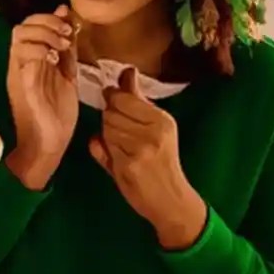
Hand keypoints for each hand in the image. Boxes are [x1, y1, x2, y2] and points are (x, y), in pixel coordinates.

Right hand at [5, 5, 79, 189]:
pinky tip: (54, 61)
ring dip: (44, 35)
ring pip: (19, 37)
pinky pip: (23, 58)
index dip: (48, 17)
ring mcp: (19, 74)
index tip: (69, 25)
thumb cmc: (56, 112)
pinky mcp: (22, 85)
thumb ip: (66, 48)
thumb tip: (67, 17)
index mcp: (30, 60)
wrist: (49, 144)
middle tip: (66, 35)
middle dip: (46, 23)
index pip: (29, 24)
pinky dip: (40, 52)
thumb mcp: (66, 73)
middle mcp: (20, 64)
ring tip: (61, 47)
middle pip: (21, 26)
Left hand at [89, 67, 206, 249]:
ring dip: (107, 136)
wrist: (171, 201)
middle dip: (109, 119)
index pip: (125, 96)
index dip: (114, 99)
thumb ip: (137, 103)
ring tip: (121, 147)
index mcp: (162, 119)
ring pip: (106, 127)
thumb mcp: (156, 130)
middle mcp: (154, 130)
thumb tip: (126, 72)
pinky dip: (104, 150)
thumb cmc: (161, 164)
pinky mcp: (128, 164)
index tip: (115, 103)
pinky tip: (117, 159)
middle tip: (120, 133)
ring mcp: (141, 147)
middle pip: (112, 111)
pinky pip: (103, 146)